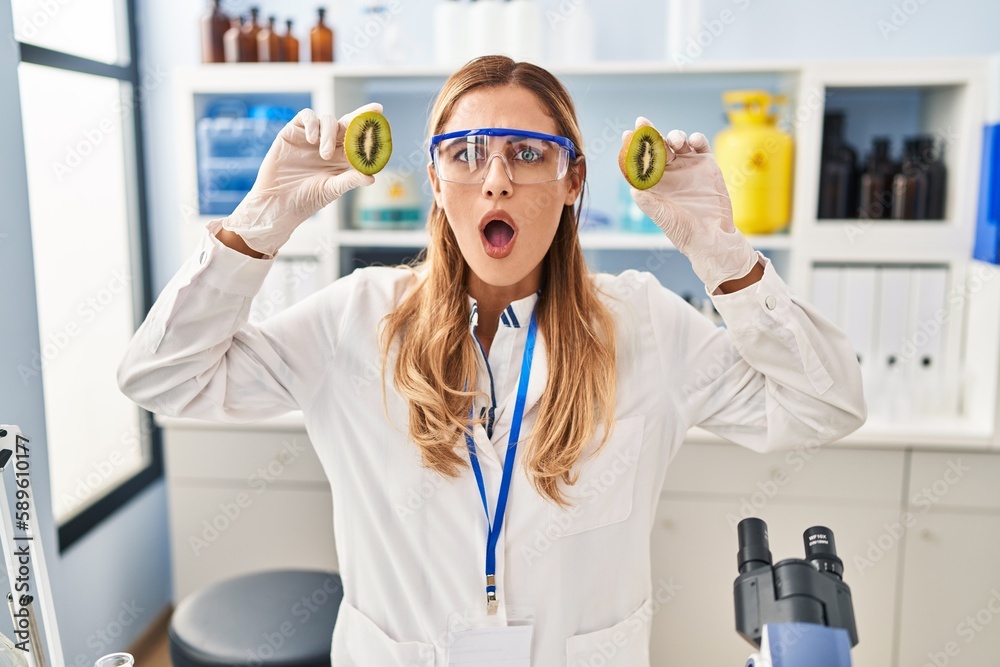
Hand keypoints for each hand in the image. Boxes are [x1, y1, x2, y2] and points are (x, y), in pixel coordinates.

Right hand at [220, 103, 381, 256]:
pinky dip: (313, 124)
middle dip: (360, 115)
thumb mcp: (331, 190)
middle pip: (347, 123)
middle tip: (373, 110)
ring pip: (328, 120)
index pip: (358, 139)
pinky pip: (307, 117)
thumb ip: (350, 180)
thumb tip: (372, 177)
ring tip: (325, 155)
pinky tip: (312, 140)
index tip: (381, 115)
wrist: (277, 201)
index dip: (368, 127)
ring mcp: (311, 138)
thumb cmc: (306, 199)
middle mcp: (328, 144)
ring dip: (330, 133)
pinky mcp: (293, 132)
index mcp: (341, 158)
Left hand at [623, 117, 758, 293]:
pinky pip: (700, 145)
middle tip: (643, 124)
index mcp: (655, 182)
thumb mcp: (663, 217)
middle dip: (650, 133)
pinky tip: (692, 141)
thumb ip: (649, 203)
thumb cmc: (683, 231)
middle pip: (658, 146)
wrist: (711, 236)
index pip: (641, 160)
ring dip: (673, 136)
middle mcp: (669, 171)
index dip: (633, 148)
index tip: (626, 135)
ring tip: (674, 141)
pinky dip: (695, 138)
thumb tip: (633, 189)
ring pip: (677, 142)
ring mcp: (688, 165)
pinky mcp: (707, 164)